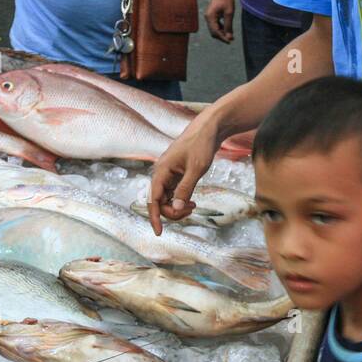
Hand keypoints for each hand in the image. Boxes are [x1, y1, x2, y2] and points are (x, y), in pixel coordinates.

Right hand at [147, 112, 222, 234]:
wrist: (209, 129)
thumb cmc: (201, 145)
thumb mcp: (196, 169)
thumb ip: (185, 190)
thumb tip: (175, 209)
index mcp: (161, 170)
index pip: (153, 199)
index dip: (154, 217)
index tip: (159, 233)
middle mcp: (162, 173)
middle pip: (159, 201)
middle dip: (172, 211)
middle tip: (192, 210)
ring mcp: (169, 174)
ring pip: (166, 198)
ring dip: (177, 207)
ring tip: (193, 207)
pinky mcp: (177, 174)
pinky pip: (173, 193)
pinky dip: (181, 201)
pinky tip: (192, 203)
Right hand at [204, 0, 235, 42]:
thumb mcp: (229, 13)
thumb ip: (228, 26)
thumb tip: (229, 37)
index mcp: (210, 17)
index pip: (215, 32)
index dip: (223, 38)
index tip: (230, 41)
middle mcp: (207, 17)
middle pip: (213, 32)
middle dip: (222, 36)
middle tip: (231, 39)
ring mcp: (209, 15)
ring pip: (214, 29)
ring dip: (222, 32)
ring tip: (231, 34)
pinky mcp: (212, 14)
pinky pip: (215, 24)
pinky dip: (221, 27)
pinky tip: (228, 28)